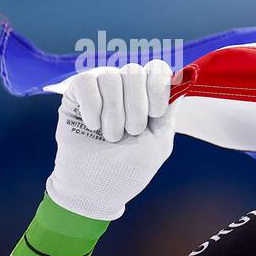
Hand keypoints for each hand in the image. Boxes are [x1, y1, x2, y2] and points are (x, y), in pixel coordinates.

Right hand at [44, 61, 177, 220]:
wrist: (96, 187)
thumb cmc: (129, 168)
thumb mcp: (159, 142)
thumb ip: (169, 112)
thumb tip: (180, 79)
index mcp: (147, 96)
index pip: (157, 68)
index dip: (158, 86)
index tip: (155, 114)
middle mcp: (124, 87)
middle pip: (134, 70)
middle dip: (136, 106)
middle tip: (131, 132)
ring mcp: (99, 88)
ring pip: (111, 76)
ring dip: (114, 112)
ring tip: (111, 136)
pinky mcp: (75, 93)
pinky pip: (86, 81)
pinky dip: (93, 106)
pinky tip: (93, 126)